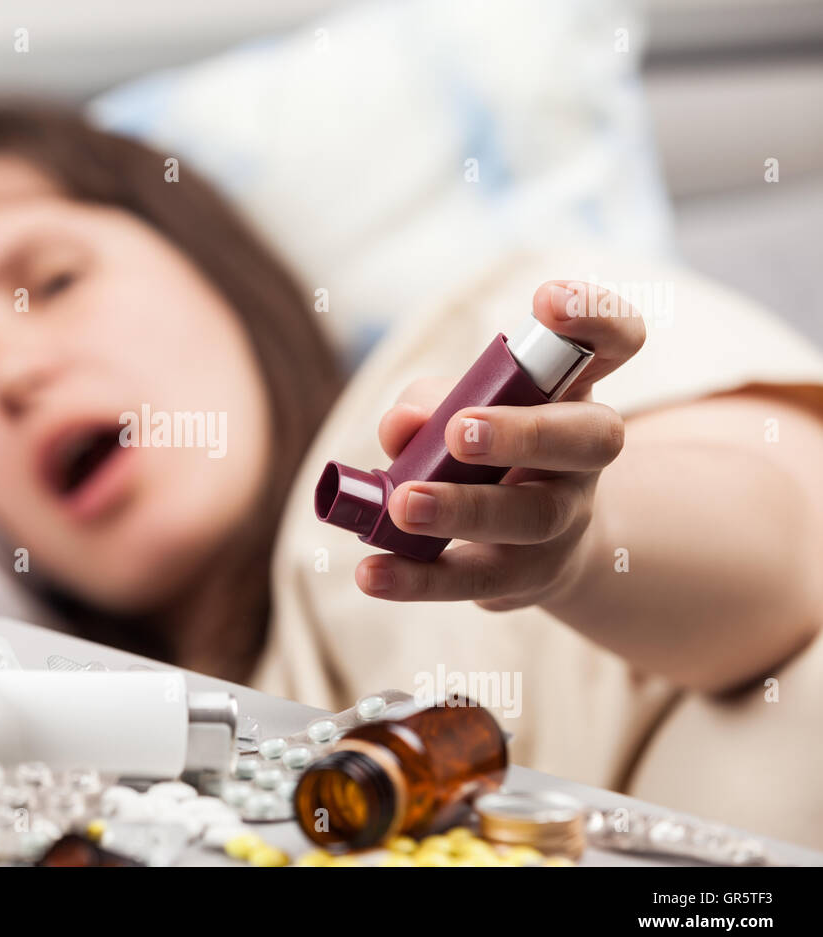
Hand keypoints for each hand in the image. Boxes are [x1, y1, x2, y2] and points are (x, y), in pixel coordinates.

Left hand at [355, 281, 644, 610]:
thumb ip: (427, 404)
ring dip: (463, 510)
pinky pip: (477, 580)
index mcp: (574, 391)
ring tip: (403, 506)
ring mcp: (565, 521)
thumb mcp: (455, 408)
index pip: (616, 341)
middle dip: (522, 433)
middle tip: (458, 431)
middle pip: (584, 440)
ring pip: (530, 518)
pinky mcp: (529, 577)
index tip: (548, 301)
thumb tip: (400, 427)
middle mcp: (585, 456)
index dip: (595, 318)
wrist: (532, 543)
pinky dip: (419, 578)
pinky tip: (373, 573)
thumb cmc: (485, 451)